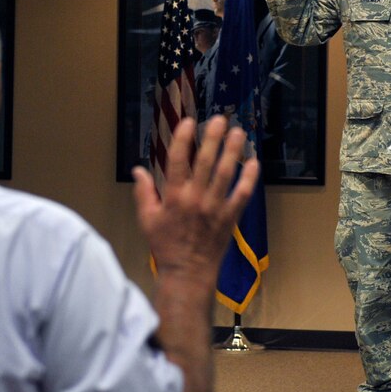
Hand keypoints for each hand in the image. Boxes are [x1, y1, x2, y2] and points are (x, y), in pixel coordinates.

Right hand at [131, 116, 259, 283]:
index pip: (176, 161)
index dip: (182, 139)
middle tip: (220, 118)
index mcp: (173, 197)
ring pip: (226, 173)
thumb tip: (137, 169)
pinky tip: (253, 162)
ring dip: (233, 151)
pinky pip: (243, 194)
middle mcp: (195, 199)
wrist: (188, 273)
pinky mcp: (230, 217)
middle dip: (212, 138)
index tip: (188, 121)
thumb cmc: (165, 245)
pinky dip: (249, 178)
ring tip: (238, 132)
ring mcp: (215, 207)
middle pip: (205, 162)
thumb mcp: (147, 219)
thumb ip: (143, 193)